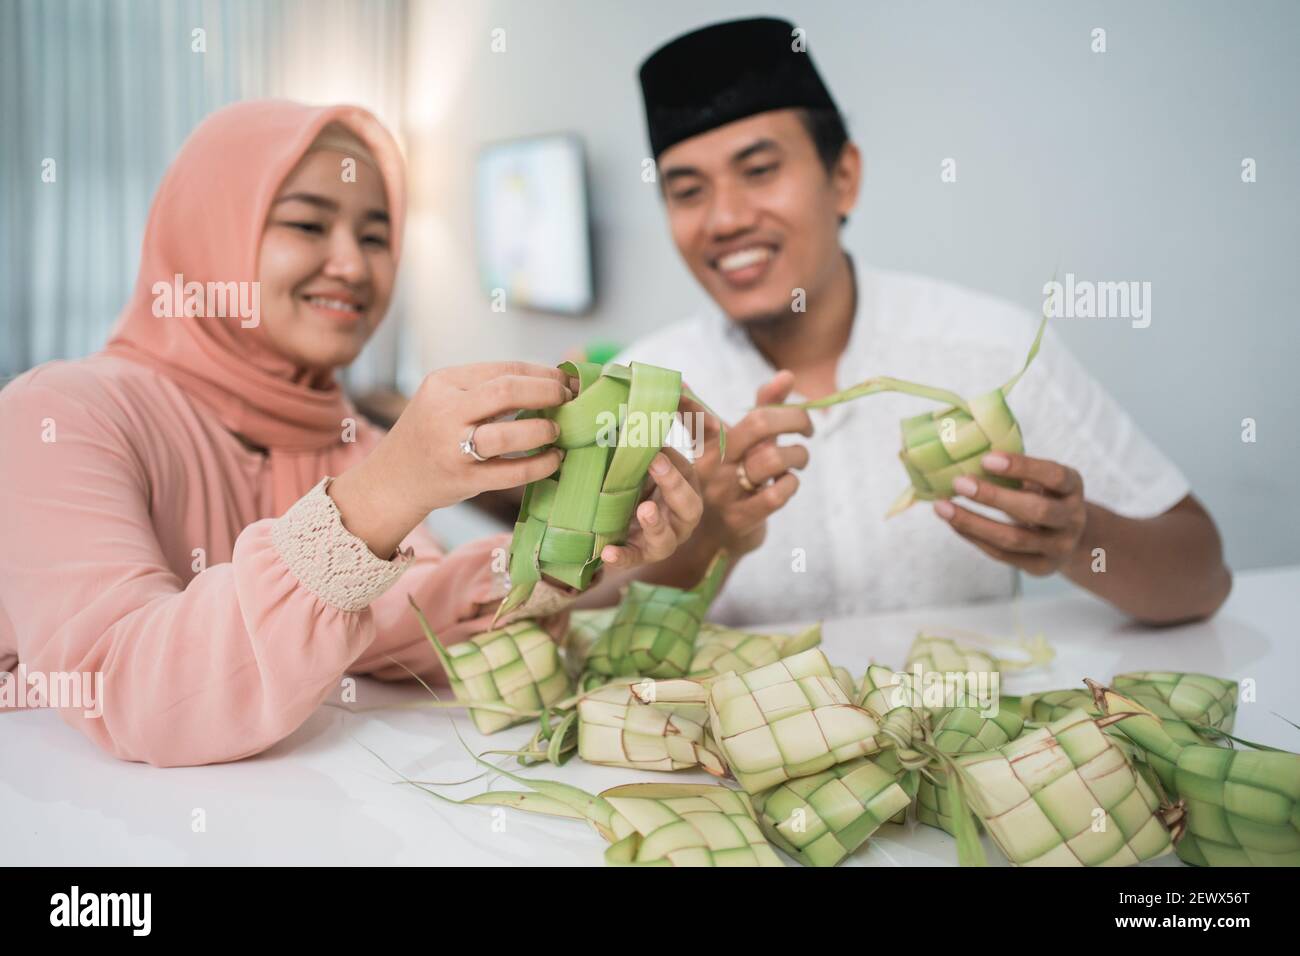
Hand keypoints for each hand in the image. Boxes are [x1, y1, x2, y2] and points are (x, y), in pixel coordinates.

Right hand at [330, 362, 571, 556]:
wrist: (393, 479)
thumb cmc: (431, 434)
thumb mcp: (446, 399)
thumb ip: (487, 389)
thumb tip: (550, 381)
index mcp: (443, 383)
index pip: (503, 370)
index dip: (542, 373)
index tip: (565, 380)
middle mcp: (445, 412)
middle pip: (506, 392)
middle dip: (546, 393)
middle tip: (567, 400)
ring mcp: (452, 448)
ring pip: (507, 434)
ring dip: (542, 430)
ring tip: (557, 430)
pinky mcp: (464, 481)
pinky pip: (511, 472)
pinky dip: (540, 465)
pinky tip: (553, 459)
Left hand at [599, 447, 703, 571]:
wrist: (620, 522)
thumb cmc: (638, 484)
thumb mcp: (644, 461)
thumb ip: (652, 436)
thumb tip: (675, 390)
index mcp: (685, 490)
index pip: (688, 474)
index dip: (676, 463)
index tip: (656, 448)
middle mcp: (680, 518)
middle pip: (689, 506)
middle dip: (674, 485)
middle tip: (656, 463)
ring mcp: (662, 540)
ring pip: (667, 539)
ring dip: (656, 524)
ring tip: (644, 510)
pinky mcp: (639, 556)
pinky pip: (633, 559)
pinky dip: (622, 557)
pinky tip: (608, 553)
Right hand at [682, 370, 811, 556]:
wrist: (715, 538)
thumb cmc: (731, 478)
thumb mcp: (739, 442)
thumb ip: (763, 406)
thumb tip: (787, 375)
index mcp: (708, 443)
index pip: (698, 414)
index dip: (688, 400)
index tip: (690, 386)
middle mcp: (713, 464)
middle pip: (758, 424)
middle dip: (794, 417)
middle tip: (806, 426)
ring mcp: (725, 492)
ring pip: (772, 459)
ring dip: (797, 455)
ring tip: (800, 458)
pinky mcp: (739, 519)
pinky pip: (774, 496)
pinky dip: (790, 484)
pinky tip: (789, 482)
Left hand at [933, 451, 1087, 575]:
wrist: (1068, 536)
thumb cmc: (1043, 496)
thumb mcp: (1039, 478)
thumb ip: (1015, 468)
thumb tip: (964, 448)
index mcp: (1073, 487)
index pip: (1053, 476)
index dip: (1021, 467)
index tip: (985, 459)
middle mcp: (1072, 518)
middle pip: (1036, 510)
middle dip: (993, 497)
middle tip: (959, 483)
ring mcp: (1059, 547)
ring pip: (1014, 538)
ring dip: (973, 522)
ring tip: (943, 507)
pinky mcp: (1041, 567)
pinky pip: (1002, 554)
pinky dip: (974, 537)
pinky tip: (953, 523)